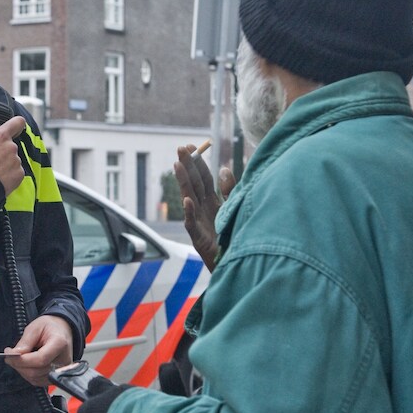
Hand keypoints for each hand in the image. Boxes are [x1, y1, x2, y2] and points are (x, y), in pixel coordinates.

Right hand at [0, 105, 25, 196]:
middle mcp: (11, 147)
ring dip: (6, 164)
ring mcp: (17, 161)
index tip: (14, 127)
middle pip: (11, 145)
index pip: (17, 122)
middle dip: (3, 151)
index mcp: (0, 136)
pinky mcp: (20, 175)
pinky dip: (10, 175)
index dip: (16, 123)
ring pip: (13, 160)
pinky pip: (17, 172)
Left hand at [3, 315, 73, 386]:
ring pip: (35, 378)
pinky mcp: (55, 377)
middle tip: (9, 356)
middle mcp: (63, 361)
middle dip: (19, 365)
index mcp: (60, 344)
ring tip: (17, 358)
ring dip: (22, 370)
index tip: (9, 354)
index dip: (22, 360)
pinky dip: (27, 374)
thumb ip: (25, 342)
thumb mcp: (35, 327)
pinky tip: (25, 364)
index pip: (40, 359)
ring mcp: (60, 371)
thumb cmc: (50, 327)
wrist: (62, 331)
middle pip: (36, 371)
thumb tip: (15, 355)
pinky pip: (37, 381)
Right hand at [175, 144, 232, 268]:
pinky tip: (187, 200)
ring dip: (183, 182)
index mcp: (212, 202)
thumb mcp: (234, 208)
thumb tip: (224, 168)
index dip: (198, 162)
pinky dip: (189, 213)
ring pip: (189, 199)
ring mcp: (199, 224)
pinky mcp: (199, 239)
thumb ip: (229, 189)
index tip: (192, 146)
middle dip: (187, 166)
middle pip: (194, 184)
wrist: (235, 265)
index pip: (203, 177)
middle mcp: (203, 210)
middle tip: (181, 148)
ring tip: (178, 165)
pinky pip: (192, 224)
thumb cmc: (233, 238)